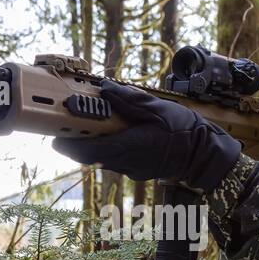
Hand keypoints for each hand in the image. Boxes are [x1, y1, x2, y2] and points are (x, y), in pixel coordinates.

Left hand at [52, 80, 241, 191]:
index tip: (55, 137)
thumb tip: (105, 88)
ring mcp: (131, 170)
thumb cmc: (183, 131)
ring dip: (90, 146)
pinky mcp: (137, 171)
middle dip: (75, 144)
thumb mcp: (157, 108)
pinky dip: (106, 148)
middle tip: (64, 129)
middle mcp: (125, 162)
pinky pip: (114, 161)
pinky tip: (109, 135)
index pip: (88, 150)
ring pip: (101, 159)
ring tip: (84, 128)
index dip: (68, 145)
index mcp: (128, 146)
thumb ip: (129, 99)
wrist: (203, 155)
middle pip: (90, 156)